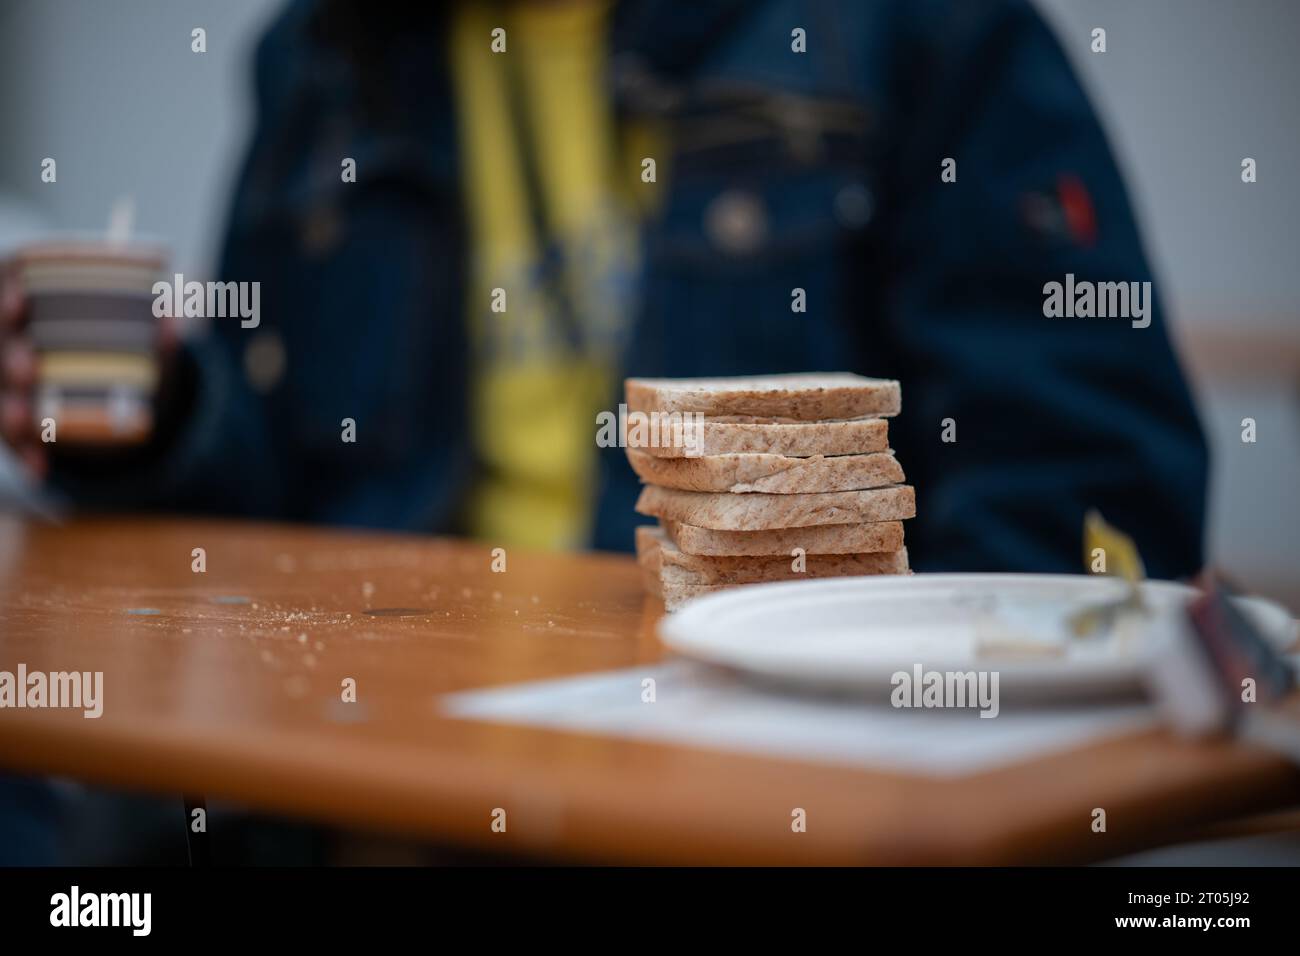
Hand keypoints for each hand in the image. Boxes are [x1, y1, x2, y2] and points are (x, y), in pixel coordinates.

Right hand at [0, 260, 182, 477]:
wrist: (95, 376)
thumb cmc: (104, 335)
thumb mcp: (129, 327)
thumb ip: (147, 324)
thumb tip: (172, 321)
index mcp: (25, 299)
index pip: (8, 286)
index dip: (7, 291)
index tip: (23, 299)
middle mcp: (8, 340)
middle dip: (8, 358)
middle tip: (27, 368)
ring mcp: (6, 382)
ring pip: (0, 396)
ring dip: (8, 410)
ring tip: (24, 421)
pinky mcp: (11, 417)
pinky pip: (12, 438)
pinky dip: (26, 452)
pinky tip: (40, 467)